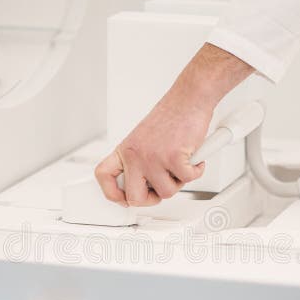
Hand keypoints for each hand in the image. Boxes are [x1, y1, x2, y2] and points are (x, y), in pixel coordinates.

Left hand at [95, 43, 253, 206]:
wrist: (188, 99)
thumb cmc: (170, 117)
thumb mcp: (142, 139)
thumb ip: (137, 161)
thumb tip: (141, 185)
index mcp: (125, 150)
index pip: (104, 176)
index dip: (112, 193)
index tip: (123, 199)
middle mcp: (135, 155)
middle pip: (134, 197)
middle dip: (151, 199)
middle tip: (160, 190)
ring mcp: (153, 158)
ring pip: (165, 192)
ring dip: (178, 182)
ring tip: (181, 164)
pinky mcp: (174, 158)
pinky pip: (187, 180)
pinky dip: (195, 171)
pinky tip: (194, 158)